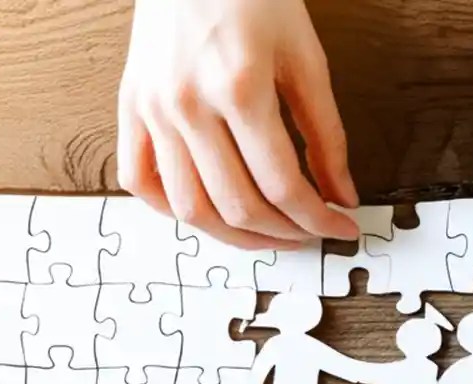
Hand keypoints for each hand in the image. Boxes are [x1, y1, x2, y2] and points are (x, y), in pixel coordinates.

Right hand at [116, 0, 360, 249]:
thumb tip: (342, 194)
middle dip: (283, 234)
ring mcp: (153, 110)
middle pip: (238, 205)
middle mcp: (189, 105)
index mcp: (241, 88)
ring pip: (189, 208)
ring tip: (266, 233)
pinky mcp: (130, 108)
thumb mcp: (306, 57)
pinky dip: (172, 210)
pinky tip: (207, 210)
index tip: (342, 226)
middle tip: (309, 233)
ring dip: (233, 236)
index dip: (319, 219)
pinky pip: (140, 181)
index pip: (283, 185)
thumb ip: (327, 133)